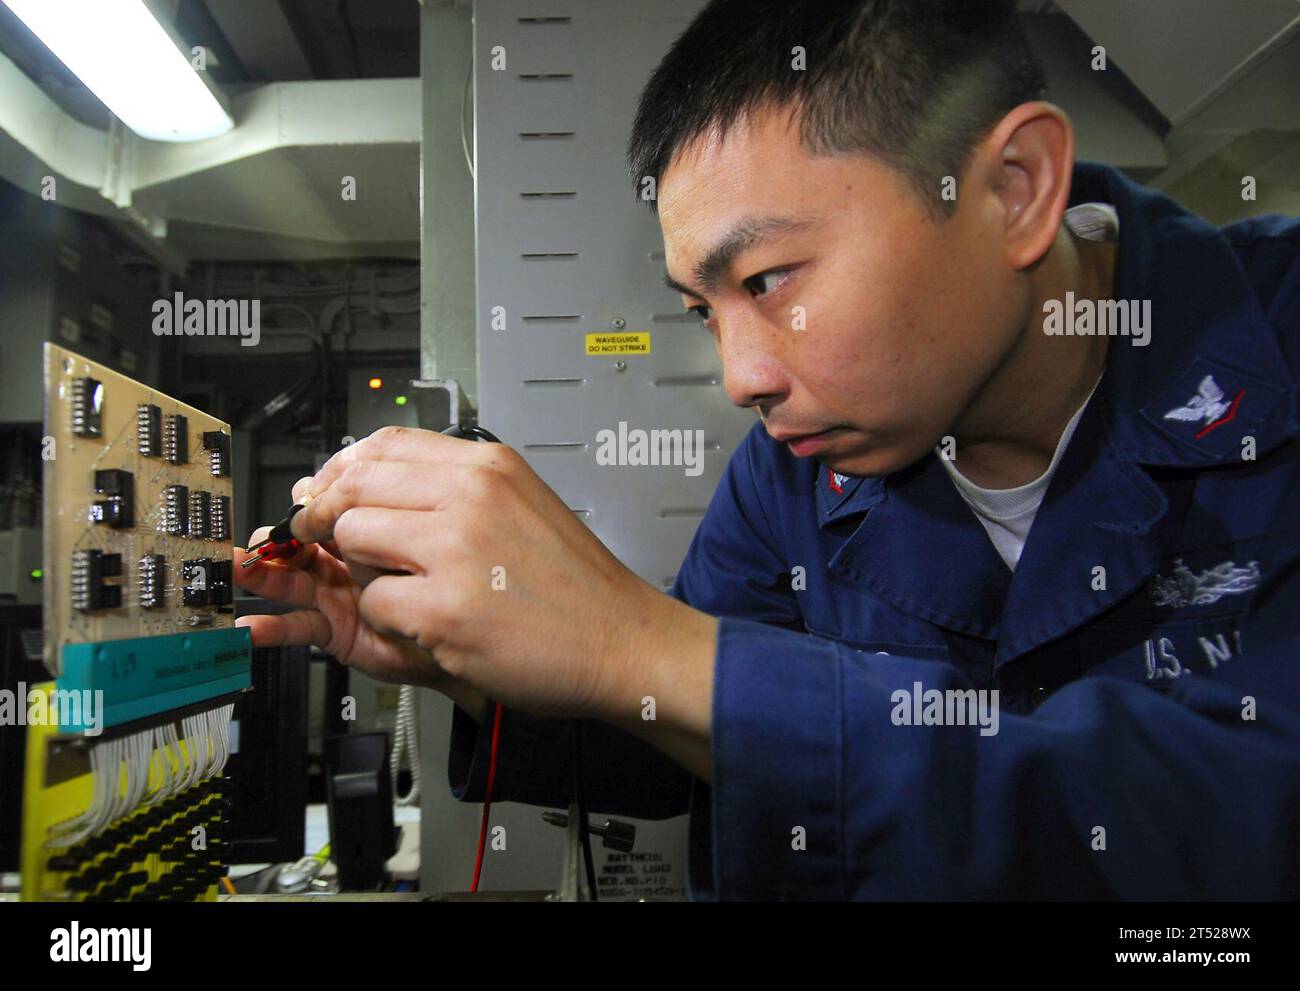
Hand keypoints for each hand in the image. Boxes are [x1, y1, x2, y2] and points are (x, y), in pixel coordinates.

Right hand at [233, 491, 453, 689]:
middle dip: (282, 532)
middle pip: (300, 536)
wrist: (475, 634)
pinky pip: (298, 626)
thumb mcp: (437, 535)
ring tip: (240, 566)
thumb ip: (402, 511)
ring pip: (289, 575)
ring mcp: (338, 591)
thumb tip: (371, 486)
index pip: (331, 501)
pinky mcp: (336, 627)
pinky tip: (253, 625)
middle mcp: (348, 555)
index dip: (318, 496)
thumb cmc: (463, 584)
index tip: (309, 492)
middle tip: (275, 531)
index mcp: (373, 523)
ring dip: (261, 570)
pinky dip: (273, 627)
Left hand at [284, 426, 716, 726]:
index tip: (324, 491)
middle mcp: (470, 496)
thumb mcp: (523, 503)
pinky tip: (426, 623)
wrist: (622, 640)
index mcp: (489, 465)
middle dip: (327, 519)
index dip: (339, 468)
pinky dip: (388, 619)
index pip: (384, 444)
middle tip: (324, 541)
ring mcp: (455, 551)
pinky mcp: (443, 609)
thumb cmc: (575, 584)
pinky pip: (373, 602)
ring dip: (362, 570)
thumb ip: (454, 487)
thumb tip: (369, 482)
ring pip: (353, 541)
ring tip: (401, 587)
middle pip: (355, 489)